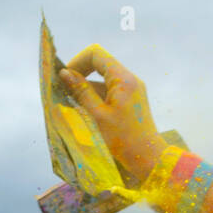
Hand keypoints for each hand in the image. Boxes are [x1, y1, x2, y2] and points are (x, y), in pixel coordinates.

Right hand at [60, 45, 168, 183]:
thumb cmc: (123, 139)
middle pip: (100, 64)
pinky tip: (86, 109)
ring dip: (87, 87)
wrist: (147, 157)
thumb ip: (81, 91)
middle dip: (81, 74)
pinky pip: (111, 90)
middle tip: (66, 89)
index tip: (66, 77)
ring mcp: (132, 89)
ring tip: (73, 103)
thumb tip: (65, 73)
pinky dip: (97, 96)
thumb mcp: (97, 115)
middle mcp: (129, 79)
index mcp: (123, 79)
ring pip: (104, 78)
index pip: (96, 54)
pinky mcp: (132, 99)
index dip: (78, 62)